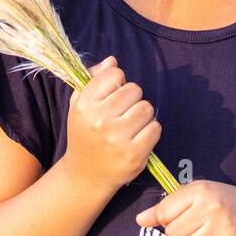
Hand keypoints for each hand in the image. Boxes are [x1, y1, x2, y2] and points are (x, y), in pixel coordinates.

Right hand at [63, 54, 160, 192]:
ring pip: (147, 108)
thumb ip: (94, 80)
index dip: (117, 83)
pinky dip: (150, 131)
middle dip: (131, 99)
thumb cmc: (85, 134)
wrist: (86, 175)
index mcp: (85, 105)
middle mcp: (100, 120)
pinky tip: (138, 138)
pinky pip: (155, 128)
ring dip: (142, 115)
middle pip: (134, 89)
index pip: (114, 74)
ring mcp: (117, 138)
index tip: (112, 96)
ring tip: (130, 126)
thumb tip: (112, 61)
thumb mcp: (80, 106)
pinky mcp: (134, 154)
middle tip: (122, 114)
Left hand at [135, 179, 235, 235]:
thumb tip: (140, 220)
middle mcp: (211, 206)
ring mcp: (223, 227)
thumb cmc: (225, 203)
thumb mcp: (197, 196)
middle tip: (199, 229)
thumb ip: (166, 207)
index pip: (164, 213)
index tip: (184, 218)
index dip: (169, 220)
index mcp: (199, 190)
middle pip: (173, 235)